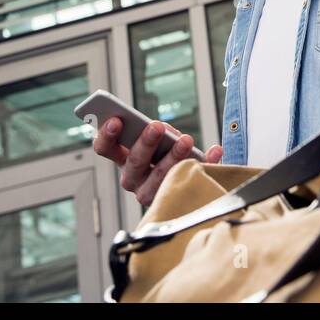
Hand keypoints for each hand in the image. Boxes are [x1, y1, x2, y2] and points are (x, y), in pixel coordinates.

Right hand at [93, 116, 223, 208]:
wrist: (189, 179)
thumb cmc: (167, 151)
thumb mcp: (157, 140)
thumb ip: (155, 132)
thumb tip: (164, 129)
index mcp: (123, 159)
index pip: (105, 148)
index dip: (106, 135)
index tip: (117, 120)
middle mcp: (133, 179)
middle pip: (135, 162)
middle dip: (146, 143)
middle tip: (157, 126)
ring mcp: (152, 193)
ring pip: (160, 176)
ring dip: (174, 156)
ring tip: (186, 140)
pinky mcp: (175, 199)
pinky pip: (190, 181)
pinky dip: (205, 163)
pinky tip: (215, 150)